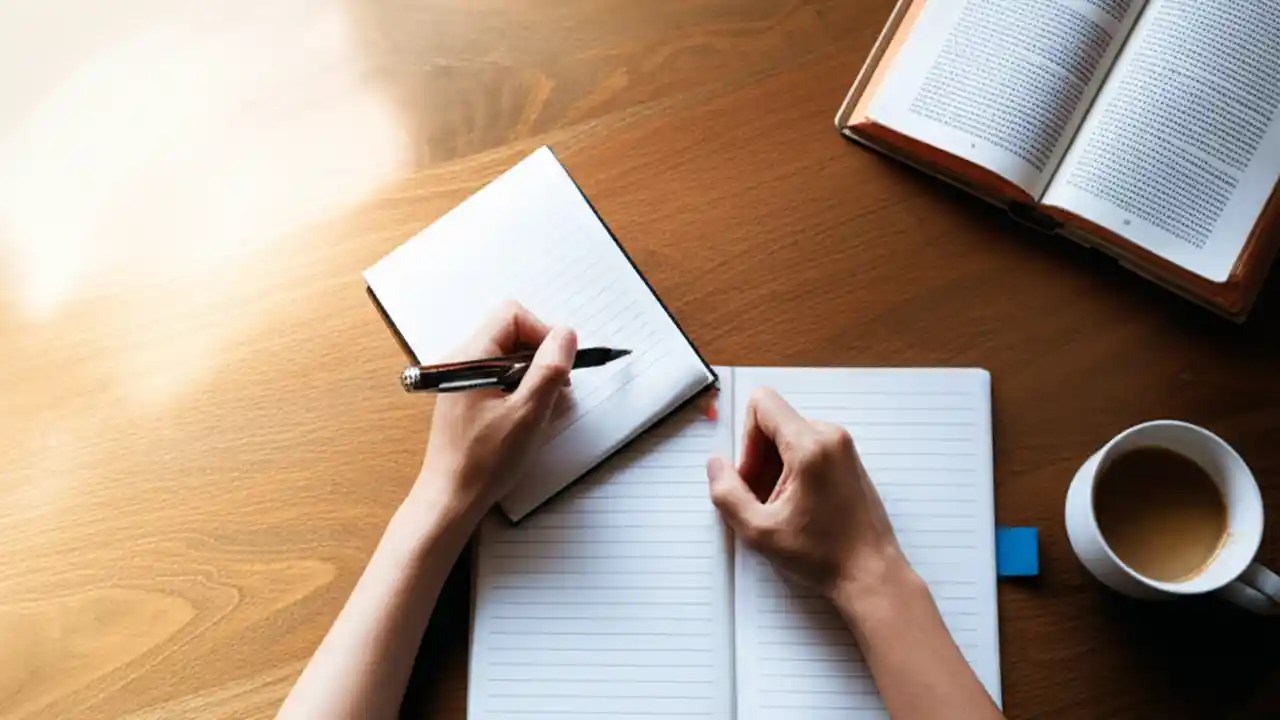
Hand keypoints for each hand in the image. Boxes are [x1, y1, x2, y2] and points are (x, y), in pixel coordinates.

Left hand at [415, 301, 576, 517]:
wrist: (451, 498)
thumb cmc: (483, 462)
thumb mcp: (528, 413)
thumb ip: (549, 369)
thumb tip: (565, 335)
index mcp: (470, 358)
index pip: (511, 315)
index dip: (542, 332)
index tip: (559, 361)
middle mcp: (461, 362)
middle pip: (510, 334)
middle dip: (540, 356)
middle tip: (556, 388)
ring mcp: (461, 379)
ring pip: (507, 357)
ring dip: (531, 375)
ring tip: (541, 408)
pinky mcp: (465, 397)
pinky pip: (498, 377)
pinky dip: (518, 390)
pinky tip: (525, 417)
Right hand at [706, 388, 907, 598]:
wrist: (871, 575)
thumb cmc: (823, 556)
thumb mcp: (759, 531)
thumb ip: (726, 493)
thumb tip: (716, 465)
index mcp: (810, 446)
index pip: (762, 404)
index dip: (746, 439)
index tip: (751, 476)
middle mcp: (831, 436)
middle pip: (775, 423)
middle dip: (759, 459)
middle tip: (762, 500)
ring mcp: (843, 447)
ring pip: (790, 437)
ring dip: (775, 468)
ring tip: (781, 508)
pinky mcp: (848, 461)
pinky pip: (808, 448)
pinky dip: (794, 472)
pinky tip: (798, 507)